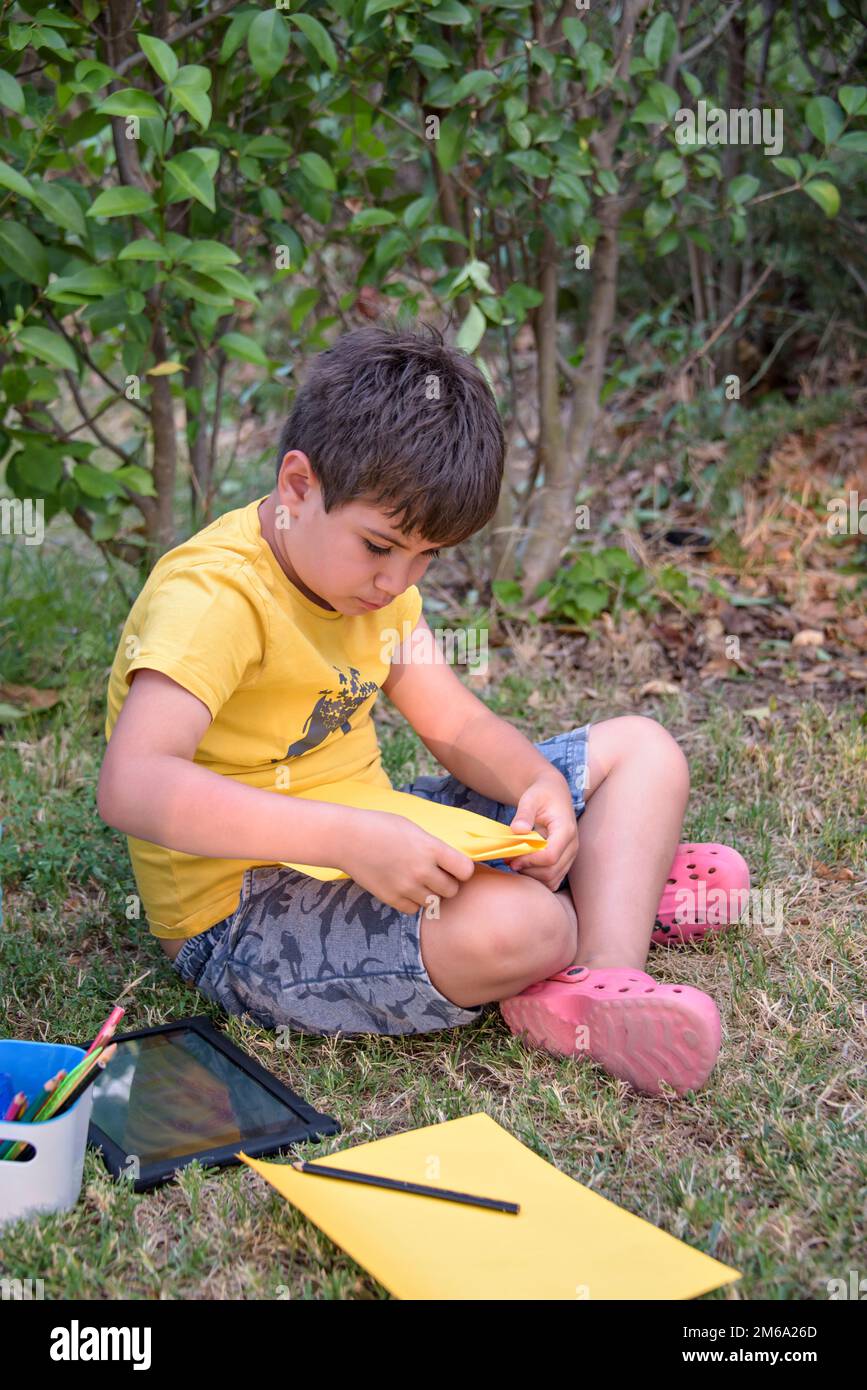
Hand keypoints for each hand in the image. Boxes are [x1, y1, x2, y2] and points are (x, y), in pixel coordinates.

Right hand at [339, 810, 475, 915]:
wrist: (347, 838)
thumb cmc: (380, 826)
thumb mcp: (414, 829)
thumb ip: (433, 847)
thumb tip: (450, 862)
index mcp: (431, 848)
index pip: (465, 870)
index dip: (462, 870)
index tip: (454, 866)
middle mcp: (422, 870)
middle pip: (452, 890)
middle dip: (447, 883)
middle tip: (435, 874)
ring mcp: (406, 886)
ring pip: (433, 902)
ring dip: (430, 894)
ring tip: (417, 880)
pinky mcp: (391, 898)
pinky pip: (413, 910)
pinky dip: (412, 902)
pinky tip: (404, 888)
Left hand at [507, 773, 578, 892]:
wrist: (555, 794)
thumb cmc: (542, 794)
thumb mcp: (530, 798)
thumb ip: (524, 813)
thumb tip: (518, 830)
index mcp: (565, 830)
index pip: (550, 856)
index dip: (529, 861)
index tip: (512, 858)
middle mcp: (572, 845)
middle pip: (551, 871)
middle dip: (528, 870)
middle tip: (509, 861)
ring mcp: (570, 855)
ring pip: (553, 879)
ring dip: (532, 876)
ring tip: (516, 863)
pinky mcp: (565, 860)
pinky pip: (554, 879)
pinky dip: (538, 878)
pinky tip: (524, 866)